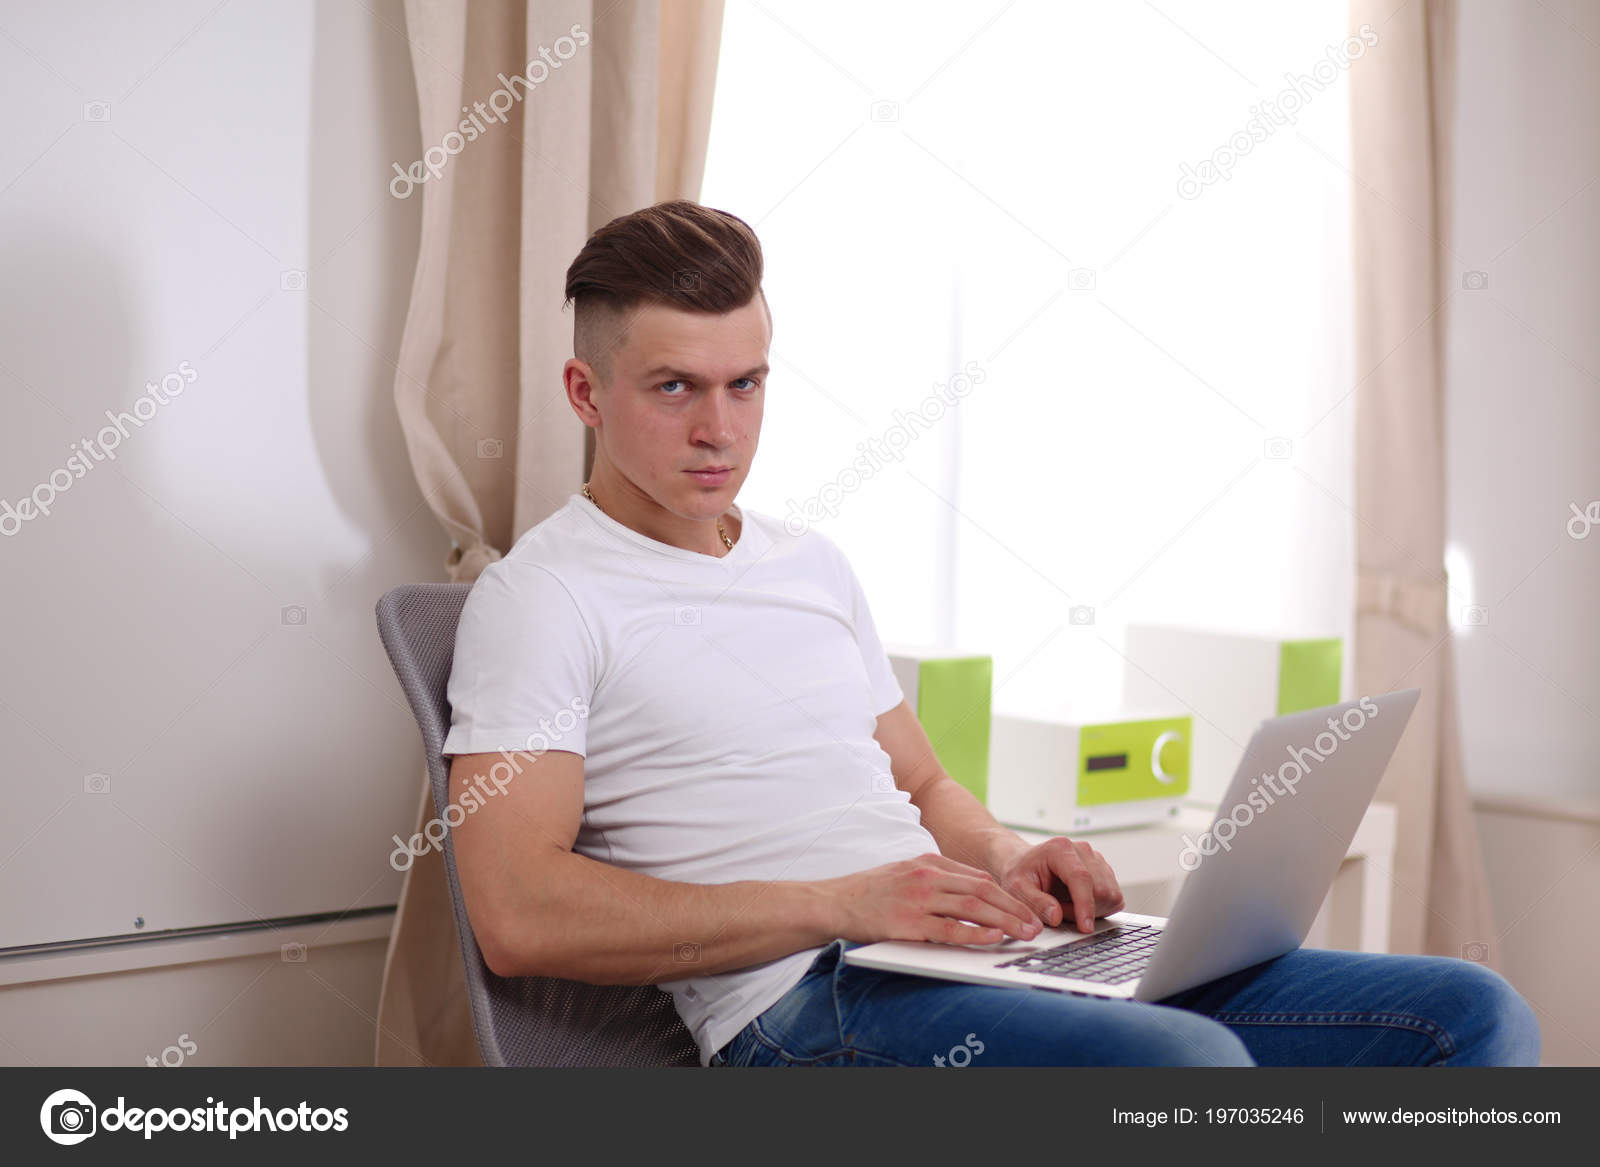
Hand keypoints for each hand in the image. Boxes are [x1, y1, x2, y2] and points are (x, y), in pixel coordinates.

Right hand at [821, 853, 1043, 946]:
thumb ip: (936, 878)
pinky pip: (948, 929)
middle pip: (982, 890)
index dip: (1006, 894)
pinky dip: (974, 933)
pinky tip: (993, 938)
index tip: (1025, 909)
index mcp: (928, 861)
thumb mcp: (905, 872)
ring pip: (972, 907)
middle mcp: (926, 876)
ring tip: (1025, 934)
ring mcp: (917, 898)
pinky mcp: (907, 923)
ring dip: (1004, 921)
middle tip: (1035, 925)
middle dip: (1014, 908)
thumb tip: (972, 893)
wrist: (832, 902)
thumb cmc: (869, 892)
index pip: (978, 878)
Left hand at [995, 837, 1124, 933]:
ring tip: (1066, 904)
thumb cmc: (1021, 874)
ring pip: (1110, 895)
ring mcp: (1096, 860)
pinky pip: (1113, 898)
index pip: (1082, 878)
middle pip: (1100, 889)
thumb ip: (1035, 902)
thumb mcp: (1017, 888)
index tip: (1084, 927)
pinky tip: (1079, 903)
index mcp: (1060, 848)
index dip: (1085, 905)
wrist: (1026, 865)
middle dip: (1082, 909)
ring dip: (1091, 909)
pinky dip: (1099, 908)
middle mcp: (1083, 850)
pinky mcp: (1105, 872)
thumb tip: (1056, 916)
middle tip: (1059, 910)